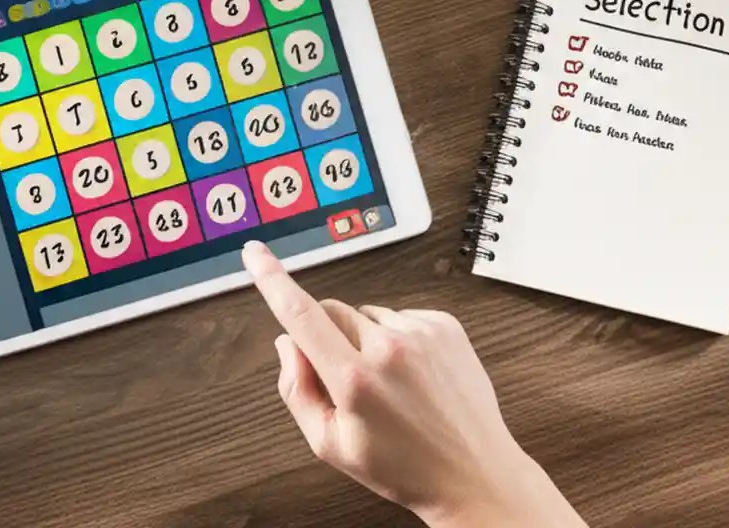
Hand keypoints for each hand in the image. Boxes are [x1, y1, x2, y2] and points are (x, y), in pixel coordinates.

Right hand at [242, 241, 583, 527]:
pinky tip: (412, 374)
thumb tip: (286, 343)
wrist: (473, 473)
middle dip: (327, 336)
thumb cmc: (402, 466)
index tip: (255, 253)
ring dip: (366, 338)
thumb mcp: (331, 445)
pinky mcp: (446, 326)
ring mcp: (421, 333)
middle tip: (347, 379)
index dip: (272, 280)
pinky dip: (398, 338)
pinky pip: (401, 316)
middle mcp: (389, 348)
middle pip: (331, 311)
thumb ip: (297, 391)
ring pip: (367, 315)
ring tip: (390, 384)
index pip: (301, 315)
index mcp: (354, 379)